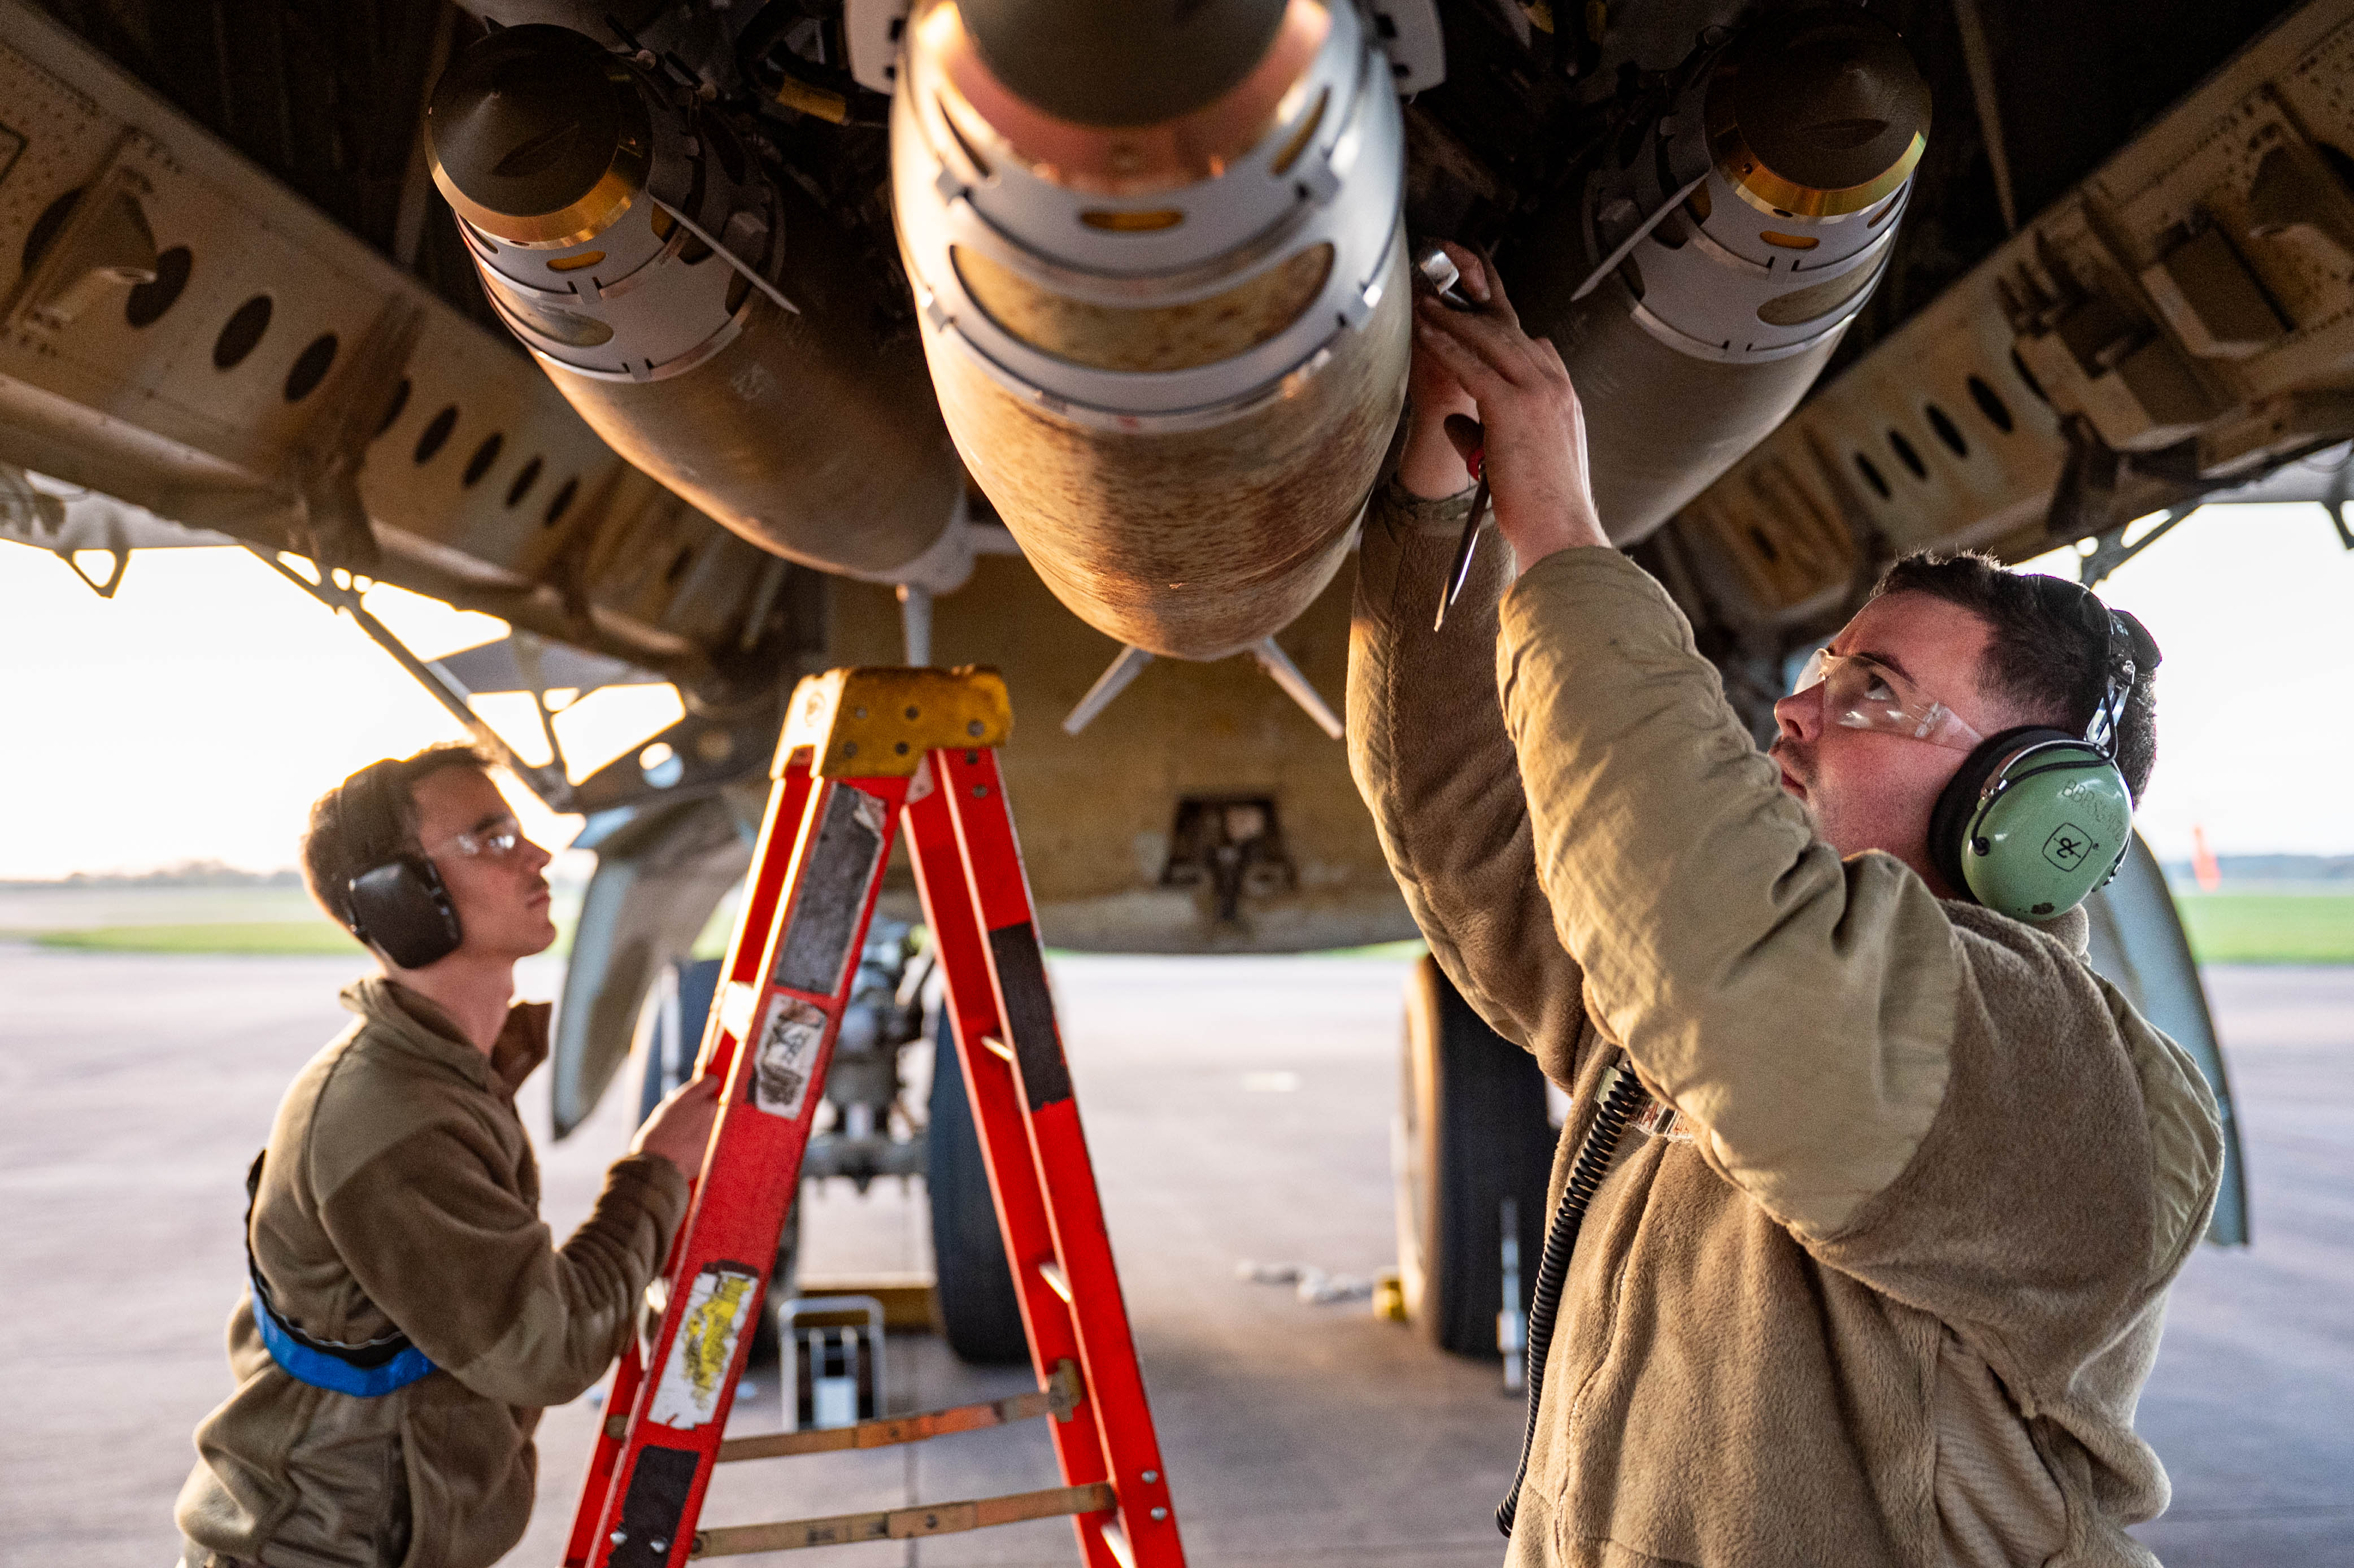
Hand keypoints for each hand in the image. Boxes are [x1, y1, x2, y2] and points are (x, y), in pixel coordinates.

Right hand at [630, 1075, 722, 1178]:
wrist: (659, 1166)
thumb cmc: (655, 1138)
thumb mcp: (664, 1112)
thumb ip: (679, 1101)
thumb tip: (679, 1097)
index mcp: (692, 1096)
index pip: (713, 1080)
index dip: (708, 1086)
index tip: (704, 1091)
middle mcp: (708, 1107)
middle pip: (716, 1100)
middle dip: (707, 1107)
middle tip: (694, 1118)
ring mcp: (716, 1125)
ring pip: (718, 1118)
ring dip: (709, 1123)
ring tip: (692, 1135)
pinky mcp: (719, 1142)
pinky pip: (717, 1135)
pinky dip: (710, 1138)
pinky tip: (695, 1146)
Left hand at [1409, 242, 1609, 567]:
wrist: (1561, 529)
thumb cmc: (1544, 506)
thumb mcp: (1522, 459)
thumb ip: (1489, 434)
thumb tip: (1456, 423)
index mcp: (1563, 398)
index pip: (1534, 347)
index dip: (1500, 329)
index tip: (1474, 318)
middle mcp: (1555, 385)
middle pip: (1510, 332)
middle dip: (1473, 311)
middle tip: (1444, 297)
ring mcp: (1538, 391)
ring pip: (1491, 339)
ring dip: (1455, 318)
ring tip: (1427, 305)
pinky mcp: (1513, 405)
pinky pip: (1472, 365)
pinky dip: (1446, 345)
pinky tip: (1426, 332)